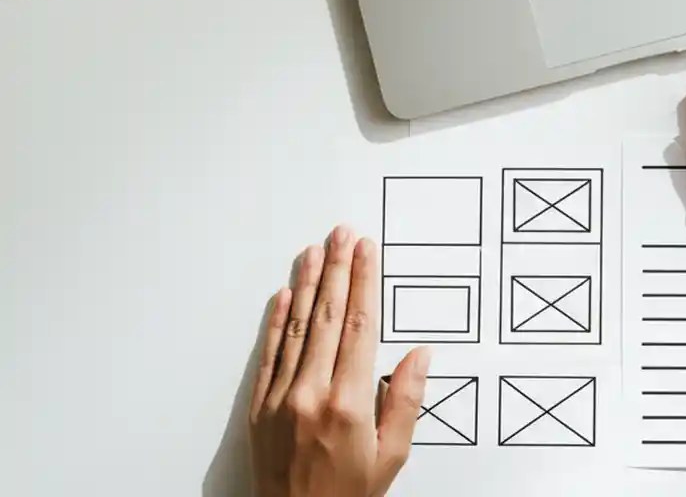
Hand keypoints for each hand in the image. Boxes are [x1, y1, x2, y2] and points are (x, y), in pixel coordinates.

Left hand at [250, 226, 430, 496]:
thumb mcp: (391, 456)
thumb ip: (405, 401)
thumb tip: (419, 356)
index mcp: (349, 404)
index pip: (359, 327)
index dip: (364, 283)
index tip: (367, 251)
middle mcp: (310, 395)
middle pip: (327, 317)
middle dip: (336, 270)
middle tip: (342, 234)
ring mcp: (281, 399)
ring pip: (296, 328)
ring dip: (305, 285)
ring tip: (313, 251)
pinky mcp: (259, 409)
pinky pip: (270, 355)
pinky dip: (276, 322)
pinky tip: (283, 295)